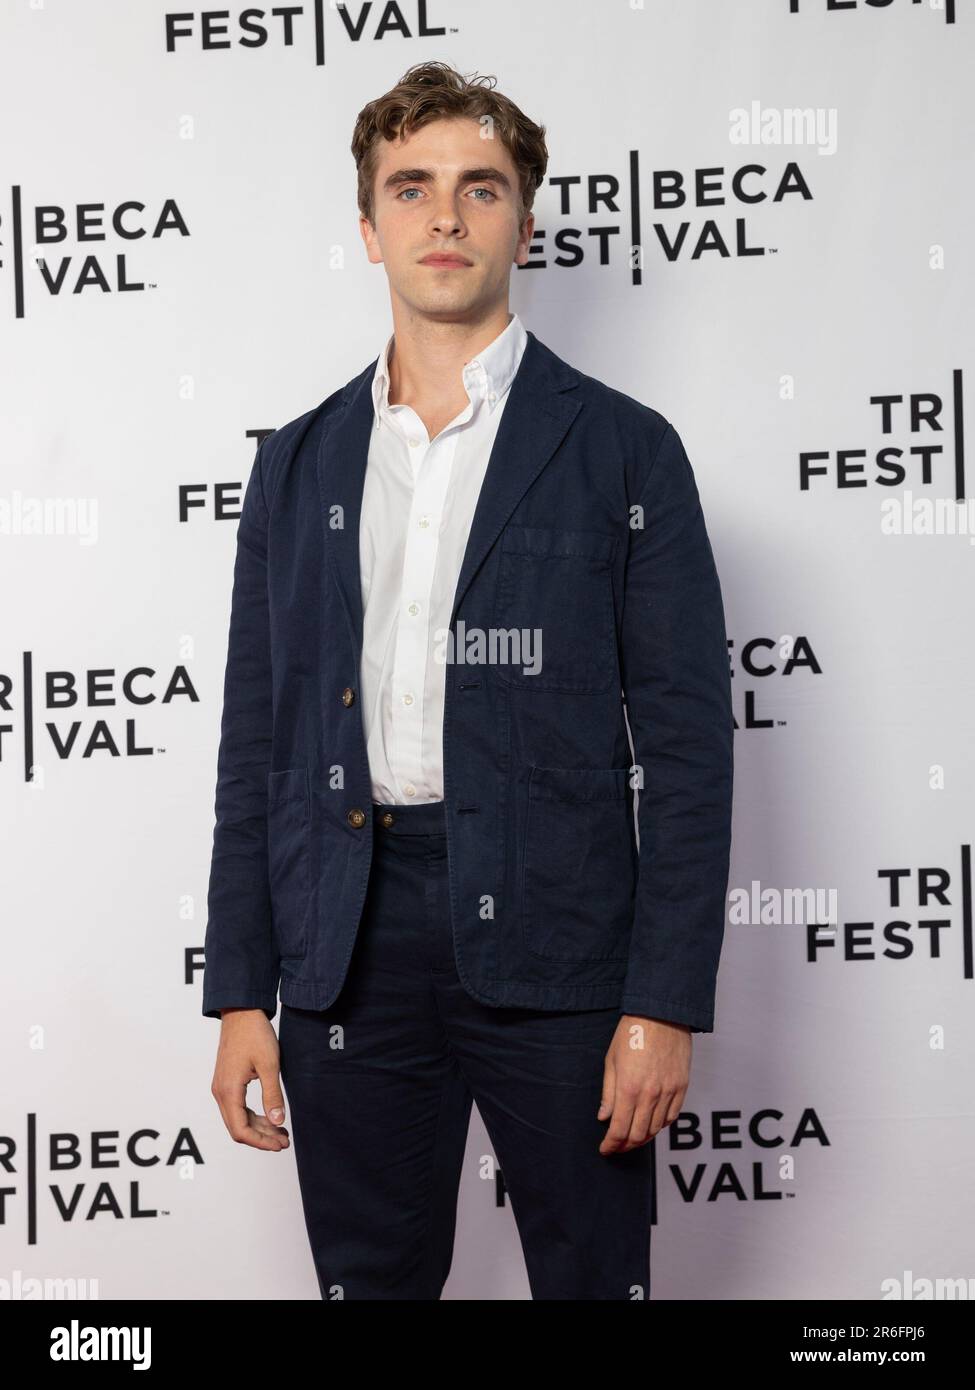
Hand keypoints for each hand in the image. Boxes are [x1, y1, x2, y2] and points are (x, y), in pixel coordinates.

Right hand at [210, 1008, 290, 1150]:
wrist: (241, 1012)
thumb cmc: (254, 1034)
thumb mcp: (269, 1065)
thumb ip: (272, 1095)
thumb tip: (277, 1122)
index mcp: (228, 1091)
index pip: (241, 1130)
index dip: (261, 1142)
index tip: (280, 1144)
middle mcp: (221, 1092)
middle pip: (238, 1128)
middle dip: (261, 1138)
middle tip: (284, 1142)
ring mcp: (222, 1087)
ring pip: (238, 1119)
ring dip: (259, 1128)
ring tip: (281, 1132)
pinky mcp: (227, 1082)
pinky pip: (238, 1107)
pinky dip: (254, 1116)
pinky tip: (270, 1115)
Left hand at [597, 1014, 690, 1154]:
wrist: (661, 1014)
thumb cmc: (632, 1033)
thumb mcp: (611, 1060)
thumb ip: (608, 1093)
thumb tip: (604, 1117)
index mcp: (628, 1089)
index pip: (619, 1130)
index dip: (611, 1145)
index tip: (605, 1149)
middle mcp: (650, 1095)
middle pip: (638, 1135)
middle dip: (624, 1146)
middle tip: (616, 1147)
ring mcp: (669, 1092)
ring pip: (655, 1129)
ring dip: (642, 1138)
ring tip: (631, 1138)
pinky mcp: (682, 1087)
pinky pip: (671, 1116)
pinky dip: (660, 1126)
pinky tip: (651, 1125)